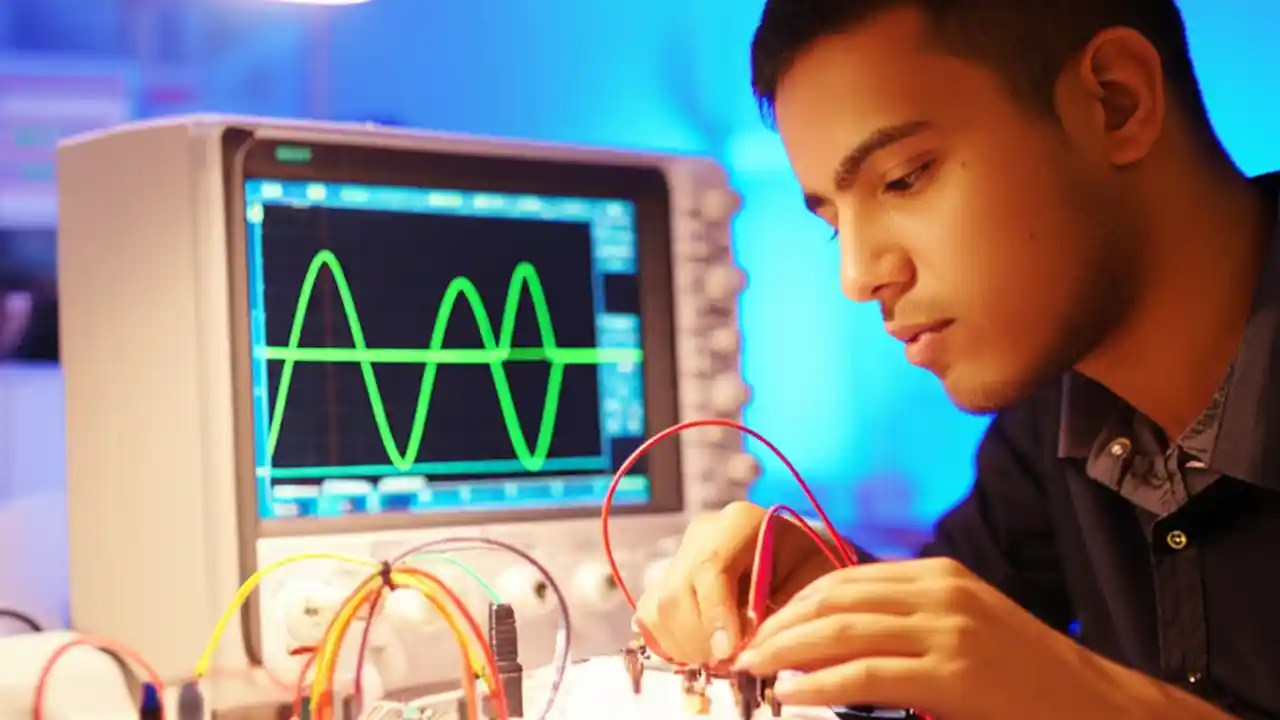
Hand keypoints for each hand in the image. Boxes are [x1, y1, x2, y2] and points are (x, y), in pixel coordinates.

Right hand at [633, 501, 839, 667]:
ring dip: (686, 647)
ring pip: (659, 608)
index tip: (730, 652)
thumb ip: (784, 609)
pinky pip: (651, 617)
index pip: (710, 567)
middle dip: (700, 640)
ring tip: (720, 660)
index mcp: (740, 523)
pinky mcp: (666, 580)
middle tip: (729, 665)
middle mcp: (702, 534)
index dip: (715, 615)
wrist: (800, 560)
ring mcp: (680, 556)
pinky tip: (704, 652)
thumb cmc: (810, 570)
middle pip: (676, 592)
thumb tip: (752, 649)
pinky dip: (674, 643)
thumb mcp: (812, 582)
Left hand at [733, 557, 1171, 718]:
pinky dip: (820, 684)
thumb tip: (838, 634)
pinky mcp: (953, 676)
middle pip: (834, 598)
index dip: (794, 603)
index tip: (761, 627)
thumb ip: (909, 622)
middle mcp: (940, 593)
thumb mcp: (965, 628)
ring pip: (842, 631)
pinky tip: (791, 694)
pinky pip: (867, 675)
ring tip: (754, 670)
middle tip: (742, 651)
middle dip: (779, 624)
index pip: (845, 579)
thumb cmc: (1024, 676)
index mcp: (938, 576)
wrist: (1094, 704)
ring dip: (786, 651)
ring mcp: (948, 631)